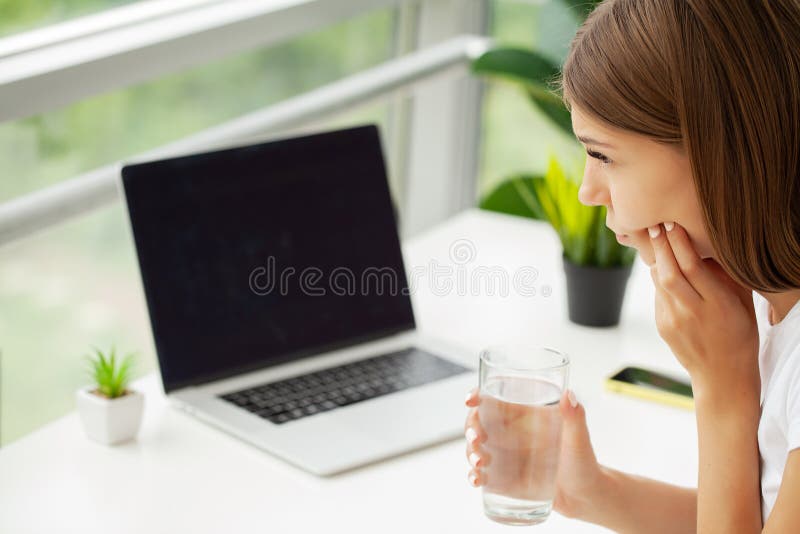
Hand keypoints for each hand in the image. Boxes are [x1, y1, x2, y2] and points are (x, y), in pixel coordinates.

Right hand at [464, 387, 604, 519]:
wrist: (586, 497)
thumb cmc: (584, 462)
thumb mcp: (579, 439)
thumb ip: (575, 417)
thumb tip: (569, 395)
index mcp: (524, 417)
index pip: (494, 400)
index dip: (478, 397)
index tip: (471, 400)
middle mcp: (510, 435)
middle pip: (478, 423)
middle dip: (470, 428)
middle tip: (477, 438)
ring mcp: (505, 457)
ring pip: (476, 448)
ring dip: (470, 452)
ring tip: (479, 462)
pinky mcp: (504, 479)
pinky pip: (482, 474)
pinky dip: (474, 475)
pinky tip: (477, 480)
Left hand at [648, 222, 758, 397]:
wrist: (722, 374)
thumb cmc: (739, 334)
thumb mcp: (742, 304)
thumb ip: (726, 277)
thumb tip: (707, 246)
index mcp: (718, 304)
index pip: (692, 267)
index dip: (679, 243)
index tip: (672, 224)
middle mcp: (692, 312)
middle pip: (669, 272)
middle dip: (661, 246)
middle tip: (655, 226)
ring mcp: (674, 321)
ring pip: (658, 282)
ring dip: (657, 260)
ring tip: (657, 242)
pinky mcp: (662, 326)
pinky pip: (657, 295)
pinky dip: (659, 280)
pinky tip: (664, 269)